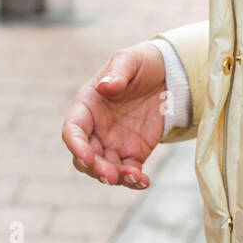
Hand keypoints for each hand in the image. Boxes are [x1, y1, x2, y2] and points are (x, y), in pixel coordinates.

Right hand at [61, 43, 166, 188]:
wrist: (169, 74)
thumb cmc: (142, 64)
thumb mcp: (130, 60)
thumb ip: (117, 72)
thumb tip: (105, 85)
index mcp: (87, 106)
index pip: (72, 130)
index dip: (76, 146)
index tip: (87, 157)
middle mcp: (96, 128)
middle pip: (86, 156)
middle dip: (96, 168)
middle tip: (112, 176)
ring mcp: (113, 143)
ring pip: (105, 168)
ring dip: (115, 178)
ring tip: (135, 178)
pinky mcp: (134, 152)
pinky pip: (129, 171)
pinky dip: (134, 180)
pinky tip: (144, 182)